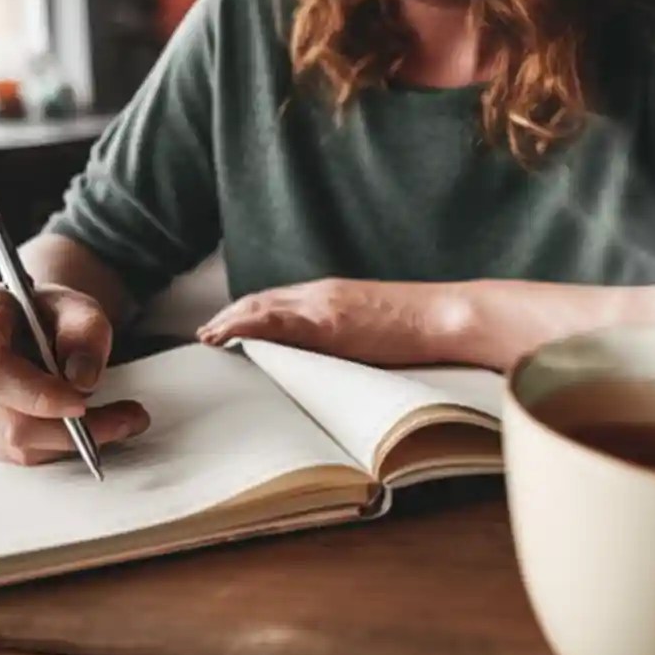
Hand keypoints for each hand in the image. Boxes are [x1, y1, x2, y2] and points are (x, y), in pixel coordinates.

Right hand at [0, 283, 149, 464]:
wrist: (24, 320)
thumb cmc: (48, 311)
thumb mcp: (79, 306)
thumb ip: (86, 333)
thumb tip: (83, 381)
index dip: (36, 394)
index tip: (83, 404)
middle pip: (5, 417)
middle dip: (70, 429)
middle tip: (129, 420)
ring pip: (11, 443)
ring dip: (71, 441)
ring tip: (120, 422)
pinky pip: (12, 452)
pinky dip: (55, 447)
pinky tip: (86, 429)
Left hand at [196, 278, 471, 365]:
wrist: (446, 317)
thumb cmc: (420, 329)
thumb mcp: (374, 329)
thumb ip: (346, 337)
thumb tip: (331, 361)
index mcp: (332, 296)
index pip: (279, 301)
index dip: (249, 313)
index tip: (227, 328)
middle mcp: (321, 293)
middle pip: (263, 300)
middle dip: (232, 317)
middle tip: (207, 336)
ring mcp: (324, 304)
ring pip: (263, 306)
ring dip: (231, 321)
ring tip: (209, 337)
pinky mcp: (331, 320)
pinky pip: (279, 320)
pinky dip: (248, 324)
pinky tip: (229, 334)